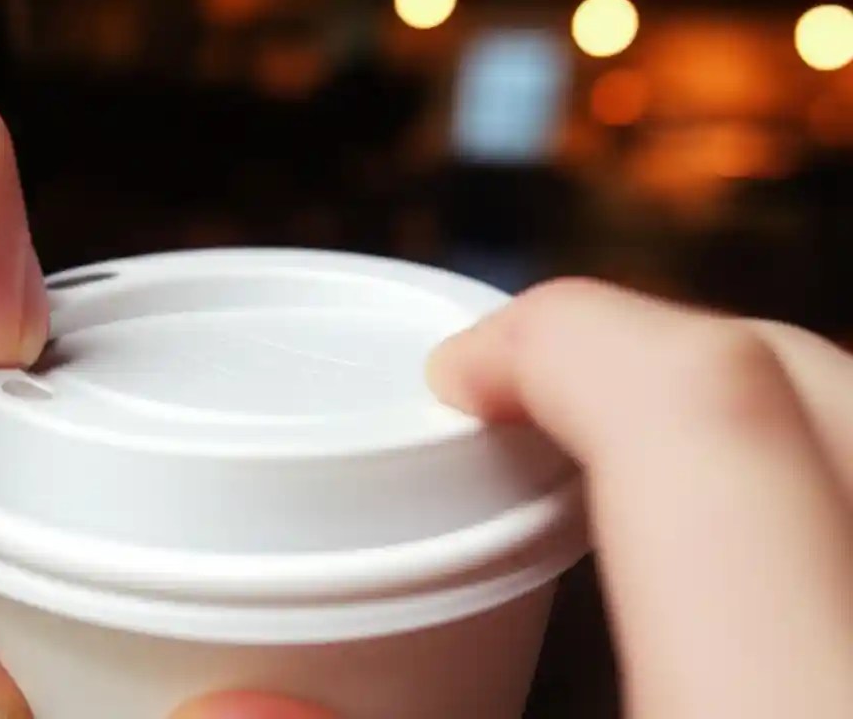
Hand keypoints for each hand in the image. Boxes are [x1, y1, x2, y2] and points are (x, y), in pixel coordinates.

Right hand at [207, 279, 852, 717]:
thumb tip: (231, 702)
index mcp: (788, 699)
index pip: (696, 410)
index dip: (556, 341)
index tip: (455, 373)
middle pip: (791, 379)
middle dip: (628, 357)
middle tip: (508, 415)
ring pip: (845, 430)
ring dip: (709, 418)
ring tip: (593, 475)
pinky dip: (784, 488)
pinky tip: (699, 570)